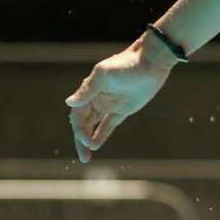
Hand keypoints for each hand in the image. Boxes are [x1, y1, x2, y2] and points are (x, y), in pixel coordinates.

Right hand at [65, 37, 171, 162]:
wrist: (150, 62)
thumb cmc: (127, 64)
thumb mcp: (105, 75)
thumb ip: (88, 90)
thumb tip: (69, 103)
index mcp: (89, 91)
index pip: (78, 115)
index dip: (79, 129)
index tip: (85, 141)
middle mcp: (96, 99)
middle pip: (83, 123)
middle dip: (81, 140)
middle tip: (84, 156)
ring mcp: (109, 105)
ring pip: (94, 126)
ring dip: (88, 140)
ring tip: (86, 156)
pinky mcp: (122, 110)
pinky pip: (108, 125)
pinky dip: (101, 135)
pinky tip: (95, 145)